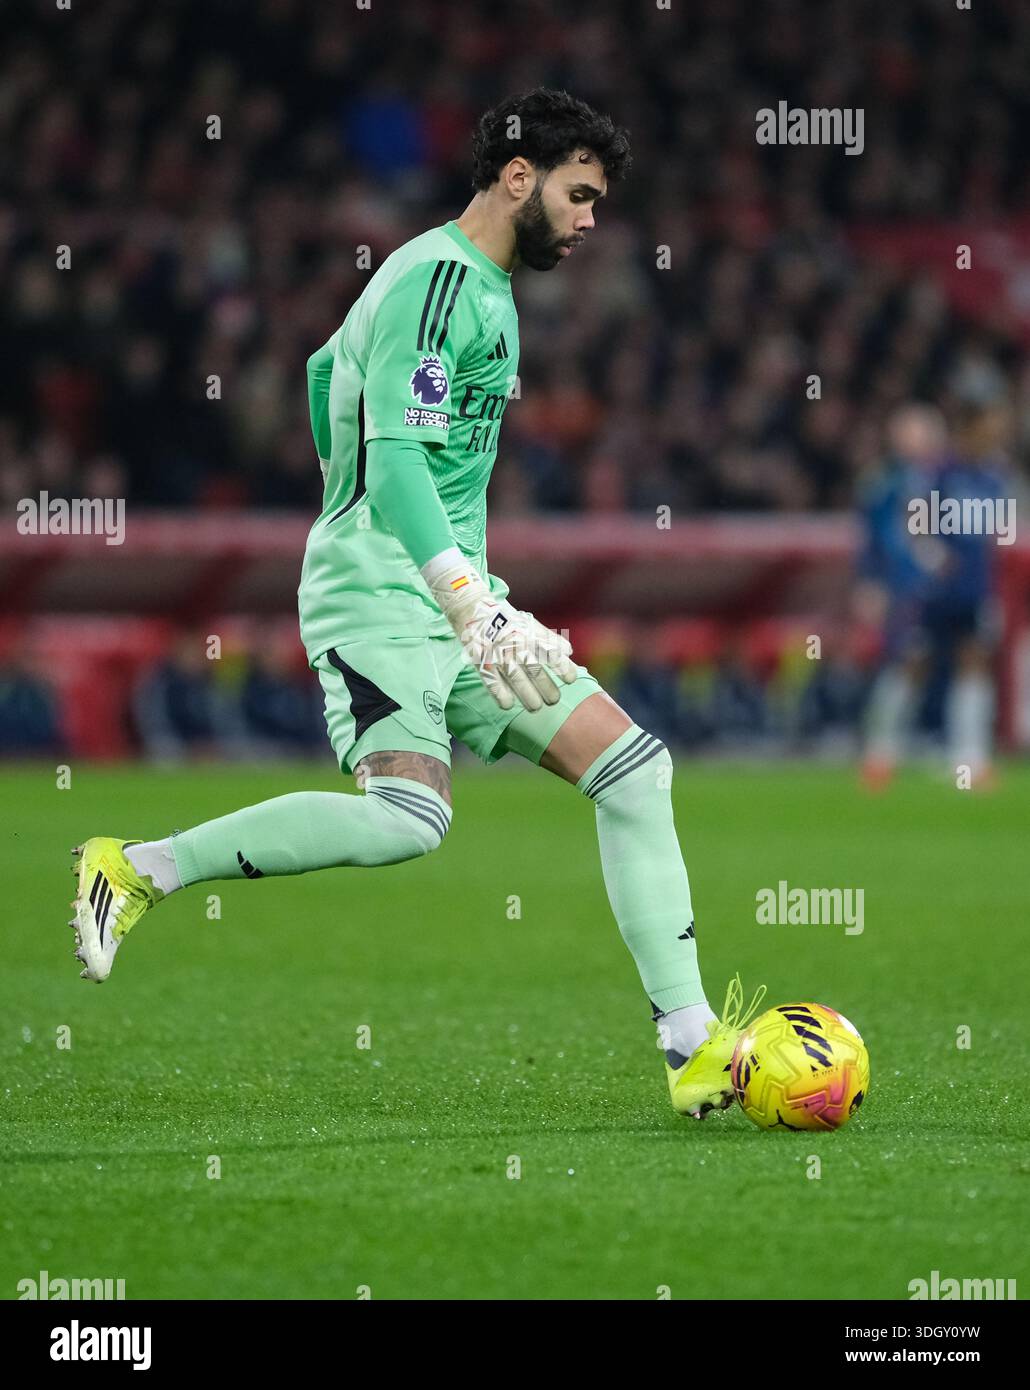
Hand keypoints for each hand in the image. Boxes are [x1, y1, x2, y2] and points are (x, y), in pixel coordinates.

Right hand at [422, 553, 577, 710]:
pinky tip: (507, 705)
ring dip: (527, 694)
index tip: (571, 680)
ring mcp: (497, 652)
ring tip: (536, 707)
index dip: (562, 667)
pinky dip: (499, 693)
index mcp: (528, 633)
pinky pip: (491, 679)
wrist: (472, 607)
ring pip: (515, 677)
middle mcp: (515, 643)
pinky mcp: (480, 659)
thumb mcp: (528, 623)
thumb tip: (569, 651)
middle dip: (546, 687)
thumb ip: (548, 637)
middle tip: (554, 700)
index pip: (550, 652)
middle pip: (535, 669)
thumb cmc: (505, 618)